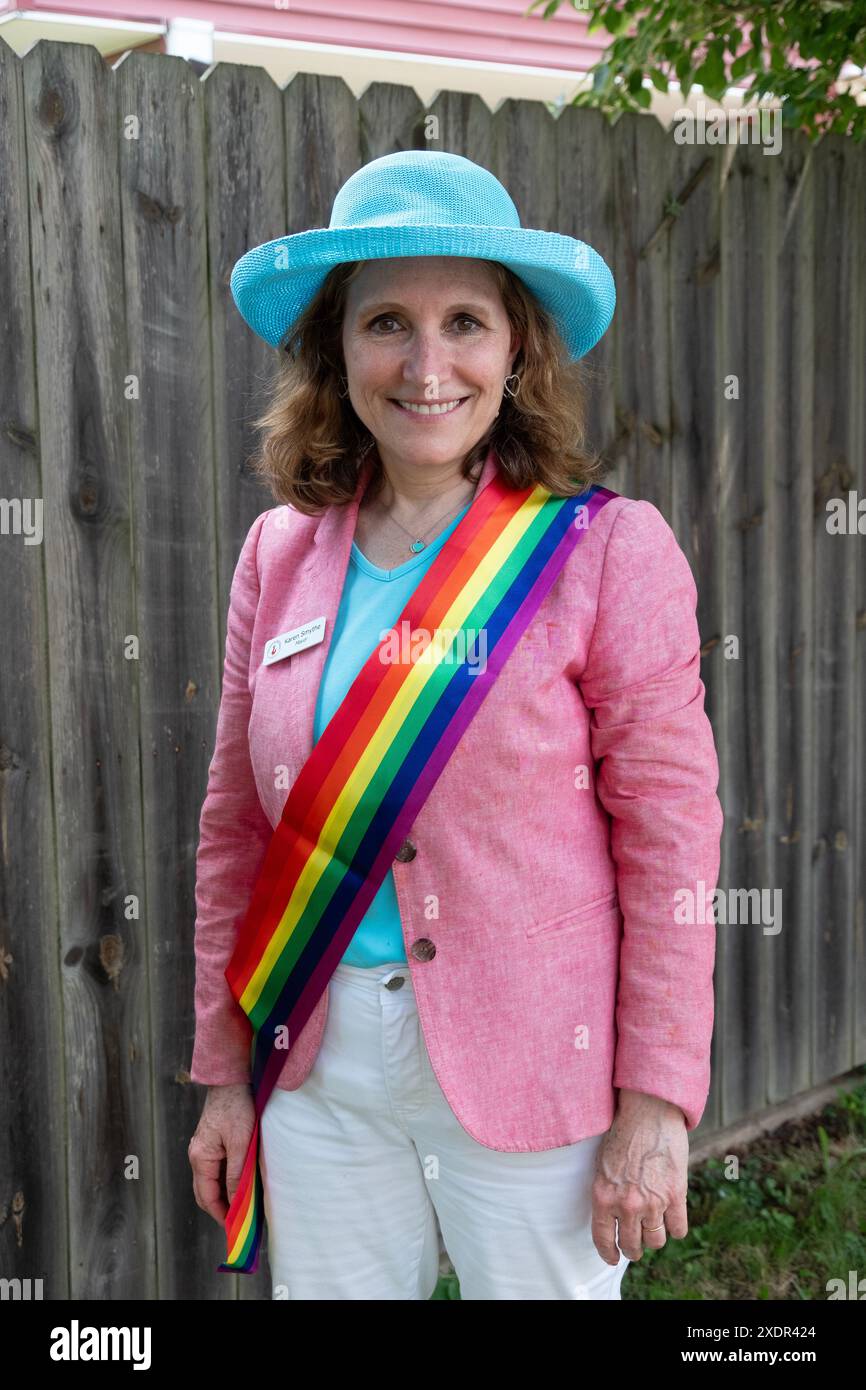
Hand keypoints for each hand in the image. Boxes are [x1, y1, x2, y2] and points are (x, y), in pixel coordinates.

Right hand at [188, 1082, 255, 1224]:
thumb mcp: (241, 1143)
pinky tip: (240, 1183)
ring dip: (224, 1194)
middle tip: (240, 1221)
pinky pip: (216, 1169)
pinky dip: (226, 1180)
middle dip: (220, 1208)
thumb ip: (236, 1173)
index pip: (206, 1196)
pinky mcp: (211, 1143)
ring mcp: (202, 1149)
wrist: (231, 1080)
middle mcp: (197, 1155)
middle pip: (205, 1192)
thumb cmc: (237, 1108)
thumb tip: (234, 1201)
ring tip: (243, 1205)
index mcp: (200, 1157)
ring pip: (211, 1181)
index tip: (234, 1227)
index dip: (220, 1214)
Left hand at [591, 1089, 688, 1263]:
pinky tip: (672, 1218)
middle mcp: (627, 1204)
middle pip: (632, 1246)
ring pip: (656, 1241)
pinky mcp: (676, 1195)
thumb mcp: (603, 1165)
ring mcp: (653, 1202)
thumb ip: (608, 1194)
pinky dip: (676, 1227)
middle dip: (634, 1249)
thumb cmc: (623, 1134)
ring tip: (654, 1229)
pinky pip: (678, 1229)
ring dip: (655, 1238)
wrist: (648, 1112)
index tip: (612, 1257)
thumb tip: (613, 1219)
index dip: (608, 1253)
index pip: (603, 1239)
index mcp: (603, 1196)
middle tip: (636, 1245)